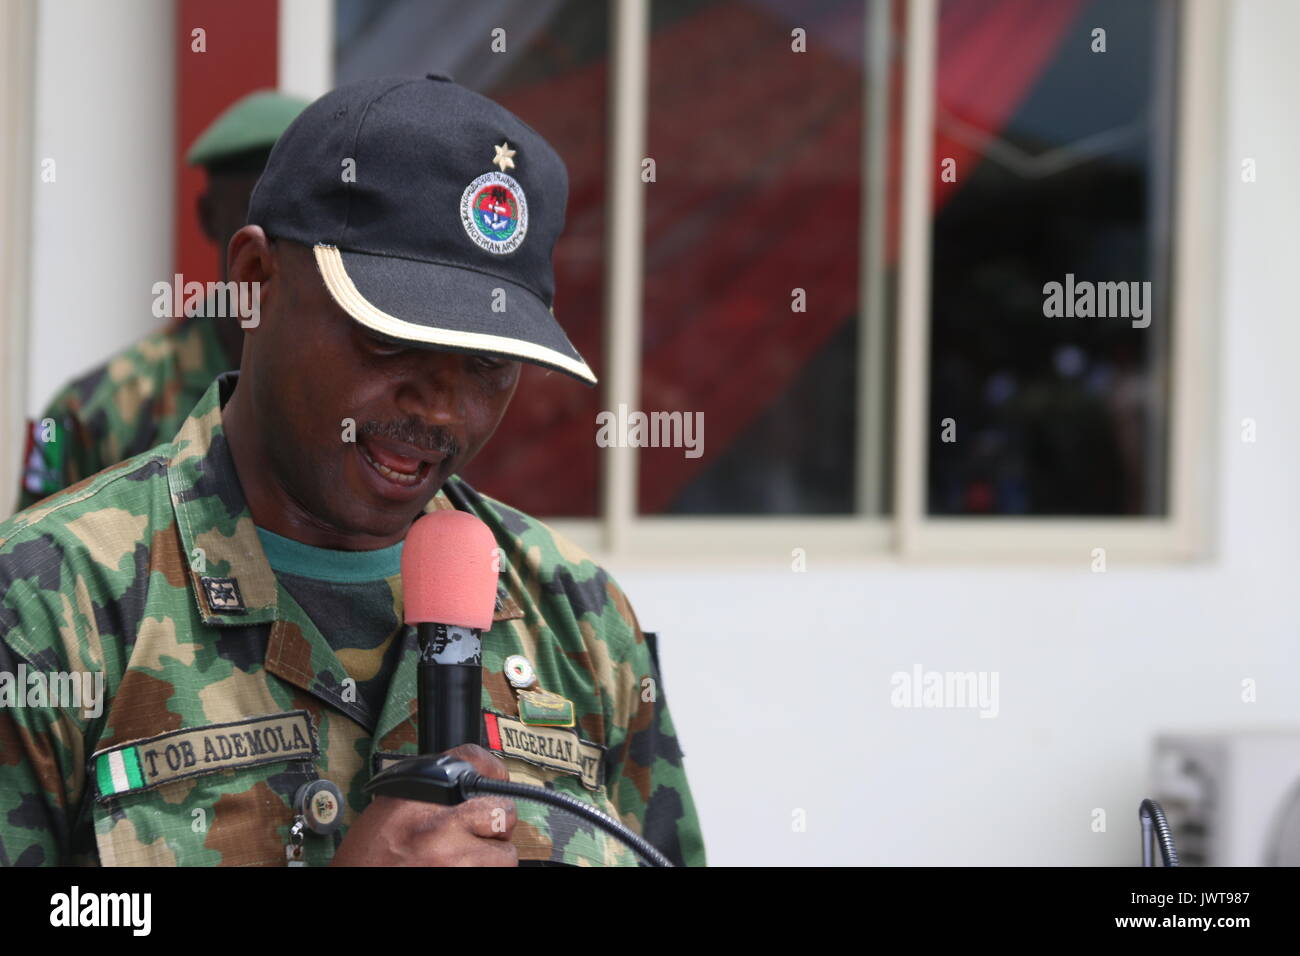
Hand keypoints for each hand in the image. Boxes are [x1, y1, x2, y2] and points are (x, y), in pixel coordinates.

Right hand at [329, 744, 517, 865]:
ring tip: (464, 861)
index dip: (491, 772)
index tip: (494, 781)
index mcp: (417, 794)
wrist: (353, 885)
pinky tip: (462, 870)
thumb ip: (429, 795)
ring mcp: (455, 854)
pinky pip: (498, 870)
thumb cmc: (367, 859)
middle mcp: (439, 820)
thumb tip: (467, 788)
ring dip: (490, 857)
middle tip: (473, 836)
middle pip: (500, 808)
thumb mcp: (389, 809)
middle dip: (492, 825)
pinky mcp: (467, 875)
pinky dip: (485, 871)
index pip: (475, 760)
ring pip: (505, 850)